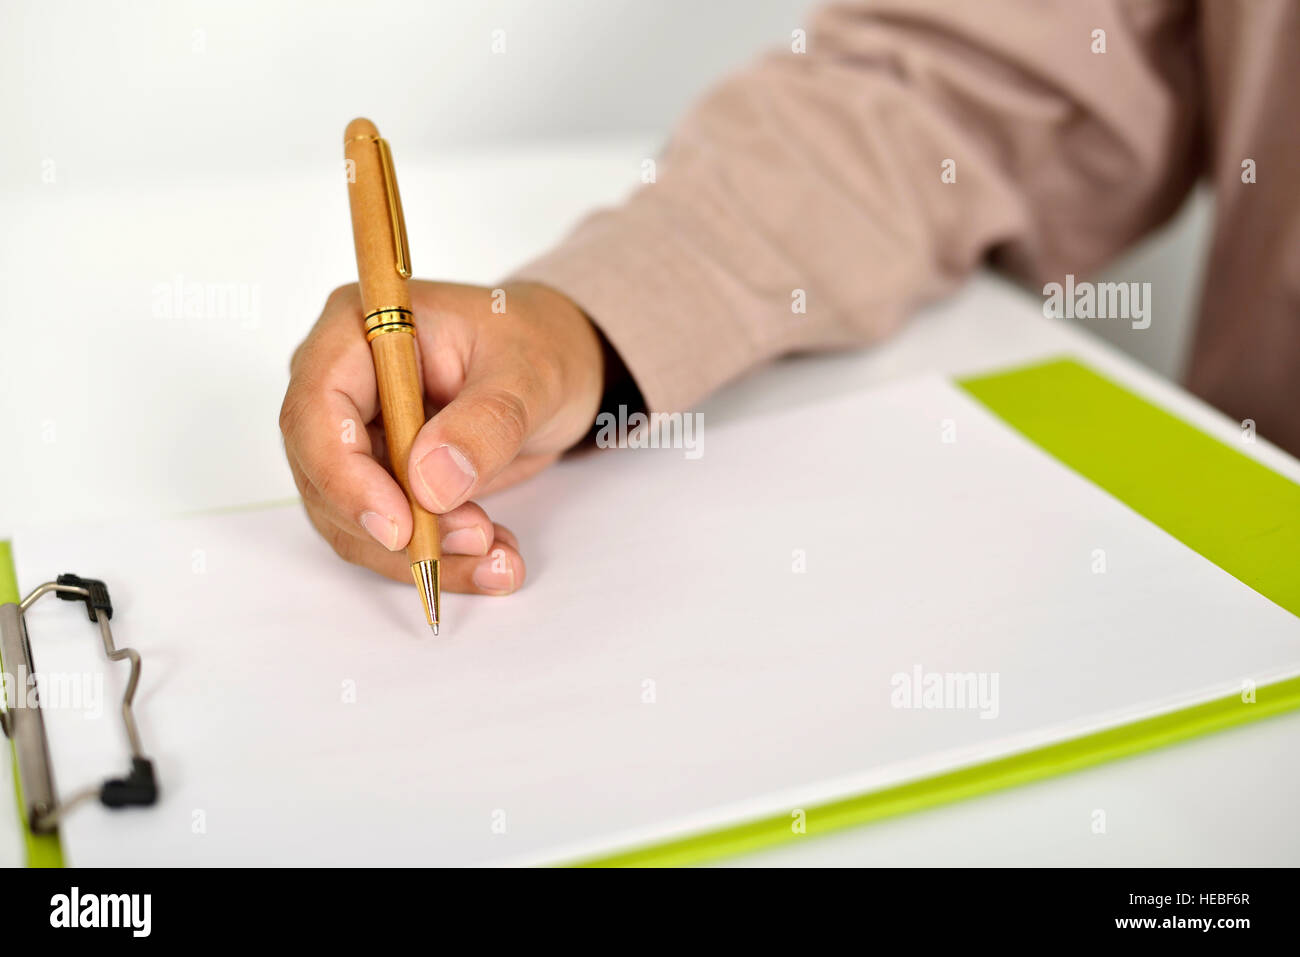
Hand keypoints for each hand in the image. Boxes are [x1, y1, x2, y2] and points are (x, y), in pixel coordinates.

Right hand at [279, 280, 604, 592]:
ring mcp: (355, 434)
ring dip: (421, 553)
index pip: (316, 409)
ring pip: (353, 519)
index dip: (345, 477)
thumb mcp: (529, 376)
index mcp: (359, 329)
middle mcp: (343, 382)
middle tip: (473, 540)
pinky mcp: (377, 478)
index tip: (398, 527)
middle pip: (325, 474)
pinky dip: (438, 557)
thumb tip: (430, 484)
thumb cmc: (537, 346)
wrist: (554, 365)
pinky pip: (387, 534)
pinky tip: (491, 557)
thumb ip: (484, 424)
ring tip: (497, 557)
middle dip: (395, 526)